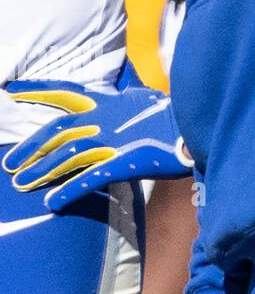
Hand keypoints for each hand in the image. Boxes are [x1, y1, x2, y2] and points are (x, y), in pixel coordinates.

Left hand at [2, 81, 192, 213]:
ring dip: (42, 171)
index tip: (11, 91)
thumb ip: (125, 100)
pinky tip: (52, 202)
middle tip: (11, 165)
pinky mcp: (126, 162)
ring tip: (22, 184)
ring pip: (68, 156)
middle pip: (58, 132)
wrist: (197, 127)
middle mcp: (106, 120)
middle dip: (31, 148)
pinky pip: (90, 178)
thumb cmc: (173, 115)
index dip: (38, 91)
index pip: (66, 92)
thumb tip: (121, 95)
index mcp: (109, 102)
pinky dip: (68, 190)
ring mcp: (114, 141)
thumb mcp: (145, 99)